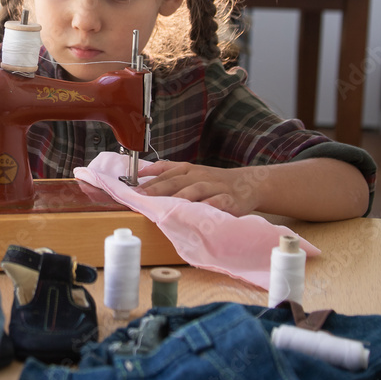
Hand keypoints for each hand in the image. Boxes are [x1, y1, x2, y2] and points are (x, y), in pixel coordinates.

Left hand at [136, 161, 264, 216]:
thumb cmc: (214, 181)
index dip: (149, 181)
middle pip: (177, 181)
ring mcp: (216, 187)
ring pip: (197, 189)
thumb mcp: (191, 172)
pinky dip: (211, 204)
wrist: (248, 184)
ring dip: (181, 196)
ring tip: (167, 205)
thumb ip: (168, 170)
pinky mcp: (231, 200)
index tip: (132, 190)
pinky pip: (220, 201)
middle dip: (158, 189)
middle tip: (142, 197)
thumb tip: (143, 172)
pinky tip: (201, 209)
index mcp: (189, 170)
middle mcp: (201, 176)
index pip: (166, 174)